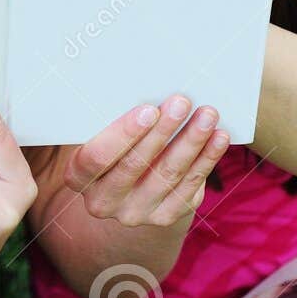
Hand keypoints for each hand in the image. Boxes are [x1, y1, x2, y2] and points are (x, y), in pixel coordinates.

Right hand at [63, 94, 230, 228]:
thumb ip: (107, 116)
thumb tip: (140, 80)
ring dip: (191, 141)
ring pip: (168, 176)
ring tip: (207, 114)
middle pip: (135, 166)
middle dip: (162, 131)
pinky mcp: (164, 217)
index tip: (149, 110)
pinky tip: (218, 138)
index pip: (96, 158)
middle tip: (182, 102)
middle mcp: (103, 201)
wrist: (125, 185)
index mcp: (78, 176)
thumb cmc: (111, 141)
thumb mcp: (96, 131)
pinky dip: (206, 160)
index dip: (123, 134)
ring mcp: (135, 213)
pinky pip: (189, 188)